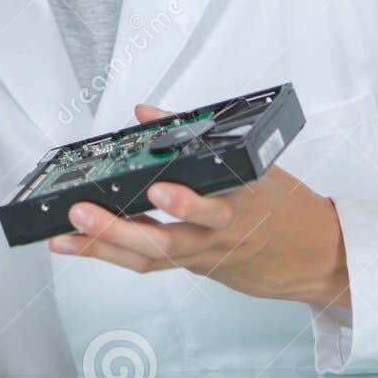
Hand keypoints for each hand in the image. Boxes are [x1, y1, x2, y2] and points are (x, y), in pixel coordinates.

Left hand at [49, 104, 350, 309]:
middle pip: (168, 241)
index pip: (213, 204)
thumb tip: (146, 112)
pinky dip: (112, 253)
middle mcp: (219, 235)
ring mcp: (204, 255)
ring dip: (104, 246)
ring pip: (151, 257)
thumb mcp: (251, 160)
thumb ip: (193, 135)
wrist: (313, 255)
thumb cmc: (281, 203)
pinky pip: (150, 263)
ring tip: (64, 235)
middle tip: (83, 212)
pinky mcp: (193, 265)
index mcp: (241, 202)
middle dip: (120, 229)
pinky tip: (78, 244)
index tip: (159, 187)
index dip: (186, 202)